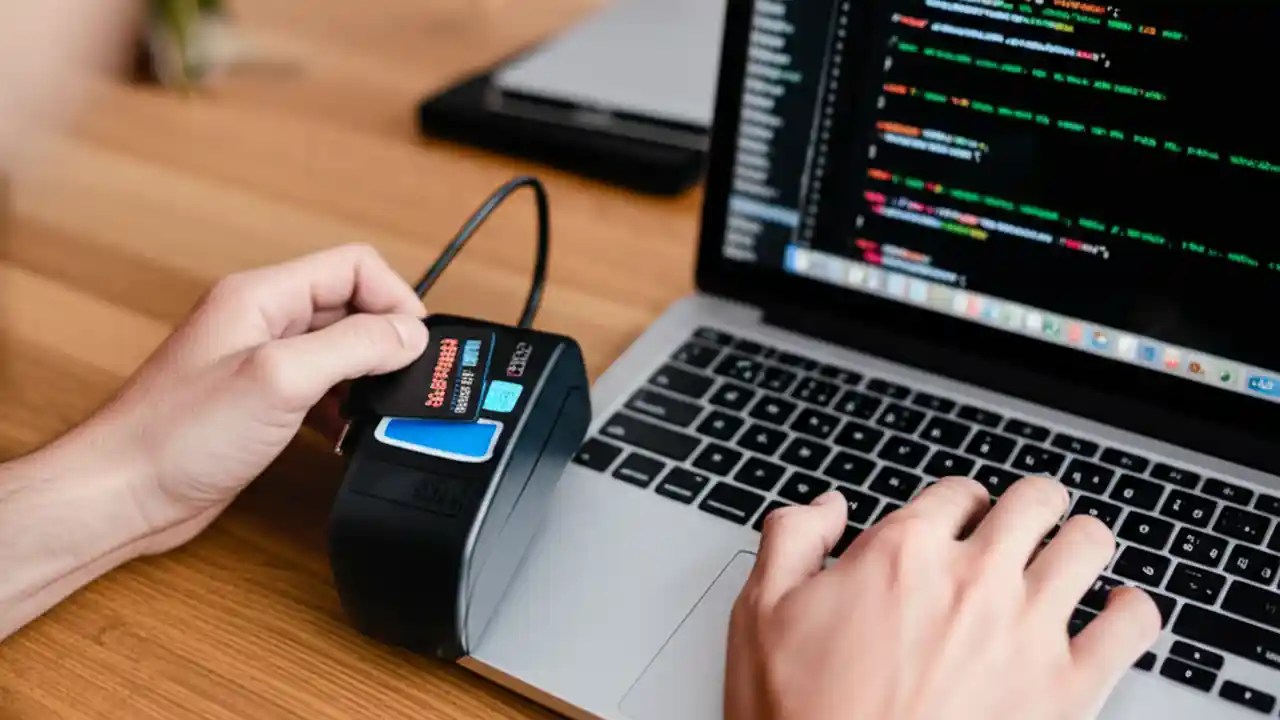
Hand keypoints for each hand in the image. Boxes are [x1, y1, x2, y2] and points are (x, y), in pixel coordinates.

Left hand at [88, 243, 427, 551]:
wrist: (123, 494)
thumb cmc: (176, 436)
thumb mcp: (281, 379)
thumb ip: (352, 346)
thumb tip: (408, 333)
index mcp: (261, 296)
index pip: (353, 267)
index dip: (394, 299)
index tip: (415, 345)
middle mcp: (261, 320)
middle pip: (350, 304)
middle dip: (388, 338)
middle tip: (410, 379)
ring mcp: (260, 361)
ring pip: (339, 347)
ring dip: (369, 373)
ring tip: (381, 405)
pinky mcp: (260, 401)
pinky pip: (321, 386)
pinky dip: (345, 403)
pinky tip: (348, 430)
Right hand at [726, 476, 1160, 719]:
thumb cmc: (800, 717)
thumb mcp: (760, 614)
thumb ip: (792, 538)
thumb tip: (828, 506)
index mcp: (902, 553)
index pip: (957, 493)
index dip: (958, 504)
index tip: (958, 525)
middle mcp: (973, 579)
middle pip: (1033, 501)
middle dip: (1029, 506)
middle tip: (1024, 524)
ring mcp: (1028, 631)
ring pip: (1088, 544)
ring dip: (1080, 541)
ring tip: (1071, 555)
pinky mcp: (1069, 689)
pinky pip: (1133, 625)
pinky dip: (1131, 611)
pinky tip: (1116, 614)